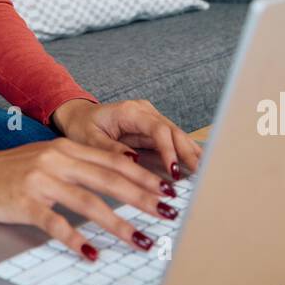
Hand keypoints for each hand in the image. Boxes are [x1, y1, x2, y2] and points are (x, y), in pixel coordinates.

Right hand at [0, 138, 179, 261]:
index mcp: (66, 148)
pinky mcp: (24, 201)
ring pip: (88, 202)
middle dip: (142, 198)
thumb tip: (115, 181)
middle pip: (108, 179)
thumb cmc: (10, 170)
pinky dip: (75, 239)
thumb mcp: (46, 159)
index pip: (113, 161)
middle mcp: (57, 160)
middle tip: (167, 213)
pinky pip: (55, 223)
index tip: (167, 189)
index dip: (143, 176)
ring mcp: (40, 180)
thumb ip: (76, 165)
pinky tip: (91, 252)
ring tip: (140, 240)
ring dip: (118, 224)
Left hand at [51, 97, 204, 181]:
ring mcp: (150, 118)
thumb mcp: (88, 139)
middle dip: (187, 153)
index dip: (169, 150)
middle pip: (172, 131)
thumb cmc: (82, 126)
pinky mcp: (152, 128)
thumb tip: (133, 160)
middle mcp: (144, 111)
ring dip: (190, 152)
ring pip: (176, 134)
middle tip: (201, 173)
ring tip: (206, 170)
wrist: (79, 116)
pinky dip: (184, 151)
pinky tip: (198, 163)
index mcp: (129, 111)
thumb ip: (110, 149)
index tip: (174, 171)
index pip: (157, 129)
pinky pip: (171, 139)